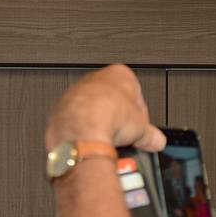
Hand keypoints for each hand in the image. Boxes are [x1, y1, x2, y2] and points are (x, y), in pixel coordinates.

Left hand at [45, 64, 165, 151]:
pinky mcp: (59, 111)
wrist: (81, 131)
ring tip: (107, 141)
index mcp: (118, 74)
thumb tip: (156, 141)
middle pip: (111, 102)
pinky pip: (74, 122)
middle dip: (117, 120)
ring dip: (99, 126)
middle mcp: (93, 80)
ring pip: (91, 111)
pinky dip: (82, 133)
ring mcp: (74, 94)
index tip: (139, 128)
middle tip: (124, 136)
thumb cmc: (109, 118)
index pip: (135, 93)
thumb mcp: (142, 128)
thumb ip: (150, 134)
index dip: (139, 114)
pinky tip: (90, 142)